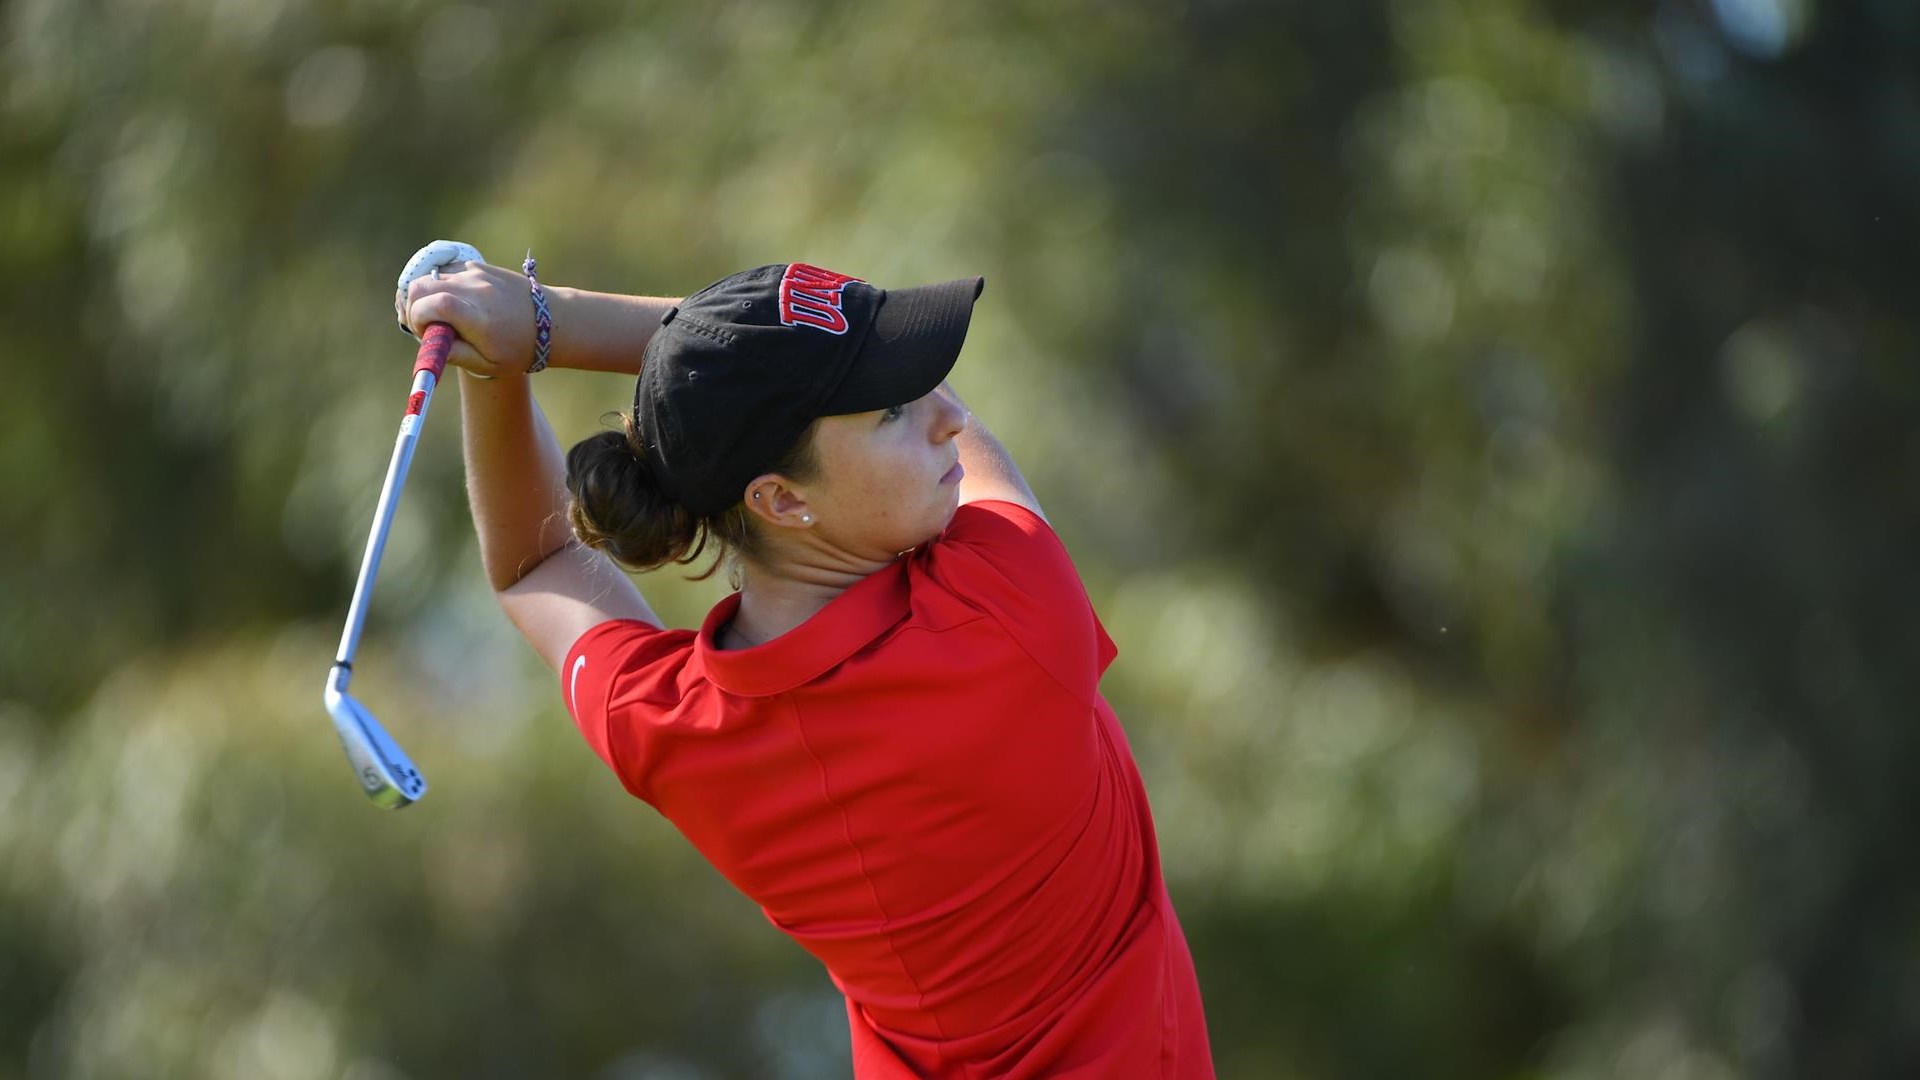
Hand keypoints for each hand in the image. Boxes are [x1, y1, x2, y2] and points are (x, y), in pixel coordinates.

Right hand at [395, 250, 537, 377]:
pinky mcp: (478, 266)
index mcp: (479, 318)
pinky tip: (457, 303)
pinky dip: (442, 286)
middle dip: (414, 307)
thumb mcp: (488, 364)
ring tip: (443, 316)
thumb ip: (454, 354)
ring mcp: (477, 274)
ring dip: (427, 295)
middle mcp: (476, 290)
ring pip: (431, 277)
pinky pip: (446, 272)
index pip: (432, 305)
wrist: (551, 321)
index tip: (424, 332)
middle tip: (426, 325)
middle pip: (422, 286)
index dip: (418, 318)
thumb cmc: (520, 349)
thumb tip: (426, 341)